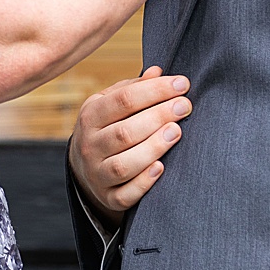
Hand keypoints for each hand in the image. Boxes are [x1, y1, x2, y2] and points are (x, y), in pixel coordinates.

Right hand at [68, 67, 188, 224]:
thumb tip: (157, 71)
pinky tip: (161, 167)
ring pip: (124, 164)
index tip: (182, 84)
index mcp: (91, 116)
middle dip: (158, 116)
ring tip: (176, 132)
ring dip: (153, 148)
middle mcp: (90, 145)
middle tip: (184, 106)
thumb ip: (134, 88)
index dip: (155, 90)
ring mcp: (97, 174)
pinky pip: (125, 194)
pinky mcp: (108, 198)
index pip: (123, 100)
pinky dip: (144, 182)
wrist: (85, 167)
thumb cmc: (108, 126)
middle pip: (125, 132)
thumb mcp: (111, 103)